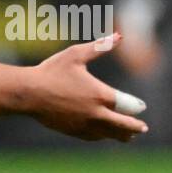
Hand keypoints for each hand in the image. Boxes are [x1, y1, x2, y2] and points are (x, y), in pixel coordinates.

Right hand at [25, 33, 148, 141]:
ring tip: (128, 136)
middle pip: (122, 125)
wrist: (29, 94)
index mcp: (100, 94)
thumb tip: (120, 36)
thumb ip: (100, 46)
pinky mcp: (73, 131)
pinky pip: (93, 136)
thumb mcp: (77, 54)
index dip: (136, 107)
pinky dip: (103, 136)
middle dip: (134, 127)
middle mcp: (95, 113)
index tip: (142, 107)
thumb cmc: (52, 71)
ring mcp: (84, 125)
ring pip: (108, 133)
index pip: (126, 105)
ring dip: (121, 135)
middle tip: (142, 128)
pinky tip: (104, 134)